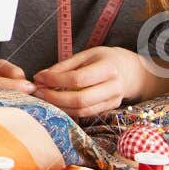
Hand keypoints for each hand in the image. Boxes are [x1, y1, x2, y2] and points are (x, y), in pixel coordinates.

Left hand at [31, 46, 148, 118]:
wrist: (129, 71)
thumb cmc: (104, 59)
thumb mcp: (86, 55)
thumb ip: (64, 66)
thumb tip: (41, 77)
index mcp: (108, 68)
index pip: (78, 78)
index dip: (56, 80)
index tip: (40, 78)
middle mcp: (113, 87)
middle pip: (80, 99)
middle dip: (55, 98)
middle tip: (39, 92)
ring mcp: (113, 101)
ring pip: (82, 110)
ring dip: (59, 106)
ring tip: (45, 98)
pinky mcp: (109, 109)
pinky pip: (86, 114)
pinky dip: (69, 110)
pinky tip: (57, 103)